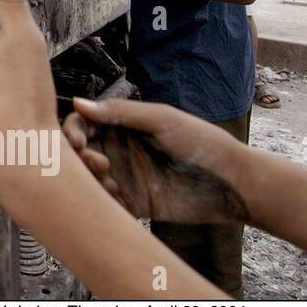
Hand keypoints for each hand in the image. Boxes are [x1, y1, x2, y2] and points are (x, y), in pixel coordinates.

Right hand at [62, 97, 249, 223]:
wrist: (233, 182)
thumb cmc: (203, 143)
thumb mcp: (161, 119)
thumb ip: (120, 112)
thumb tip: (78, 103)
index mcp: (124, 126)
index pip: (84, 124)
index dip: (73, 130)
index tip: (77, 139)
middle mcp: (119, 150)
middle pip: (79, 151)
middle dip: (77, 156)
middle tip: (95, 161)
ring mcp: (125, 177)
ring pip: (88, 178)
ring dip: (89, 178)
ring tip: (109, 178)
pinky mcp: (132, 203)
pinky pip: (104, 203)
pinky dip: (101, 200)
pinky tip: (117, 196)